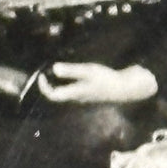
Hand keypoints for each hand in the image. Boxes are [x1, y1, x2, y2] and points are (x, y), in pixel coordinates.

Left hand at [37, 62, 157, 104]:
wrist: (125, 89)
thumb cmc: (107, 79)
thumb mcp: (88, 71)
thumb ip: (71, 70)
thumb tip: (54, 68)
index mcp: (75, 93)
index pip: (53, 95)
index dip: (44, 87)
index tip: (41, 75)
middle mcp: (77, 98)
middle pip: (58, 96)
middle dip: (50, 85)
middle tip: (46, 72)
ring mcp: (84, 98)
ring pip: (66, 94)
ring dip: (59, 84)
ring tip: (57, 71)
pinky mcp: (91, 95)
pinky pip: (74, 91)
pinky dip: (69, 84)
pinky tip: (73, 74)